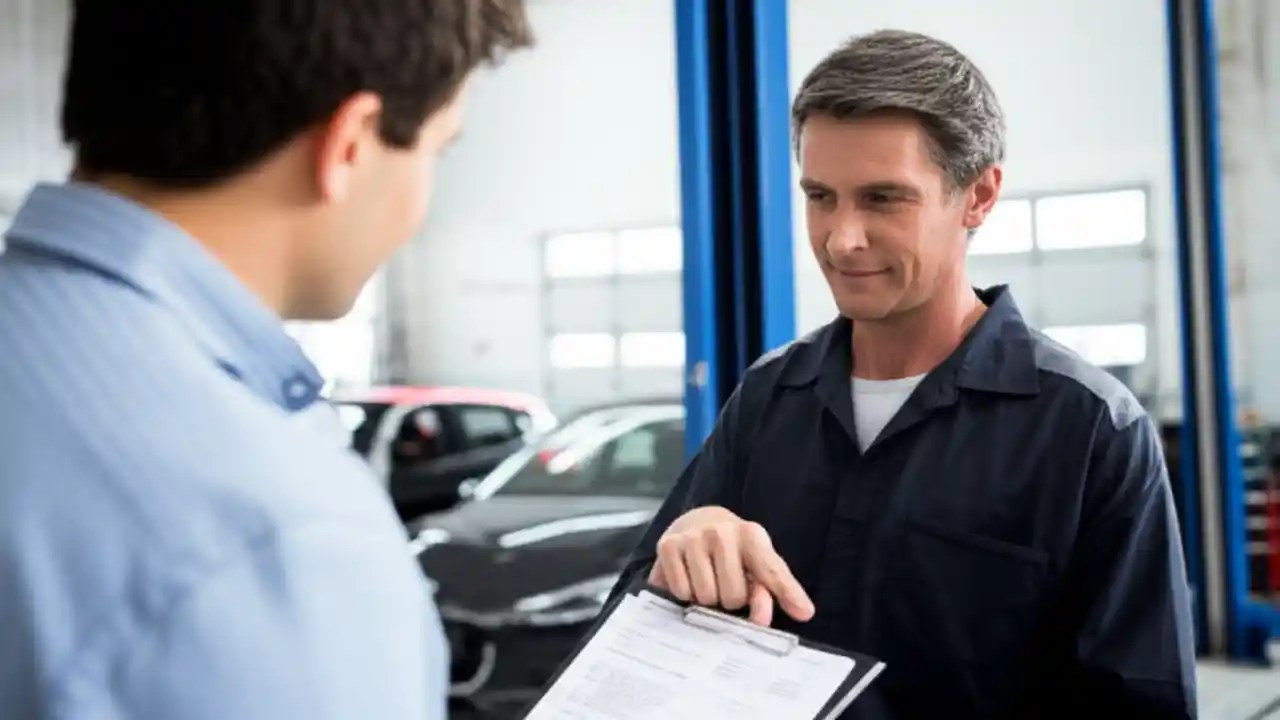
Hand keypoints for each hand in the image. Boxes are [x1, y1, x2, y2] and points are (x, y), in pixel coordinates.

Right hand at [648, 506, 814, 626]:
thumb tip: (781, 616)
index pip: (770, 570)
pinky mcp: (667, 545)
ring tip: (707, 579)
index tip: (804, 612)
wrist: (696, 522)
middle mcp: (722, 532)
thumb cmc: (734, 552)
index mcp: (752, 535)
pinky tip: (689, 577)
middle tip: (725, 584)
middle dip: (730, 600)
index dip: (787, 594)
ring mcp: (693, 537)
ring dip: (706, 599)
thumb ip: (772, 590)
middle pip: (733, 597)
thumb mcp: (757, 566)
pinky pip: (681, 591)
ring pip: (705, 597)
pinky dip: (684, 593)